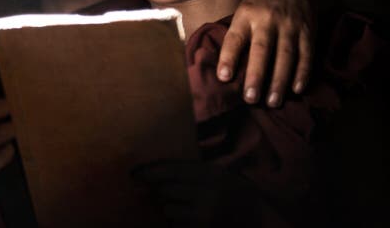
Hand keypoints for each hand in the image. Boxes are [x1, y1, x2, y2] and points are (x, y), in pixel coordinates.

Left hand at [132, 159, 258, 227]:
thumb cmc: (231, 192)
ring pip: (169, 212)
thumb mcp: (216, 174)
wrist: (259, 218)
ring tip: (189, 209)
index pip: (172, 171)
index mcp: (211, 176)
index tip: (134, 174)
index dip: (150, 171)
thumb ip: (188, 172)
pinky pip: (176, 227)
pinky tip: (193, 221)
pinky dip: (180, 224)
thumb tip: (151, 175)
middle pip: (166, 191)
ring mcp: (204, 218)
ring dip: (172, 211)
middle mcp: (207, 197)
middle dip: (164, 192)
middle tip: (174, 193)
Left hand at [217, 0, 316, 106]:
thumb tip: (225, 68)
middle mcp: (268, 19)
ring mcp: (290, 26)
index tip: (223, 77)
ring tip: (272, 102)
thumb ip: (237, 35)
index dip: (228, 57)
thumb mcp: (243, 11)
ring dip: (279, 81)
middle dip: (256, 75)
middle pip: (262, 50)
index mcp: (246, 14)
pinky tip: (296, 89)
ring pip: (286, 56)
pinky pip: (306, 55)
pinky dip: (302, 73)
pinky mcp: (308, 32)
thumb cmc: (260, 5)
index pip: (235, 38)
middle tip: (251, 98)